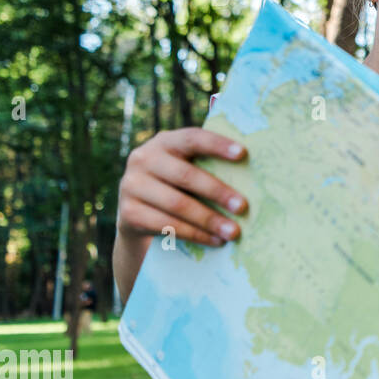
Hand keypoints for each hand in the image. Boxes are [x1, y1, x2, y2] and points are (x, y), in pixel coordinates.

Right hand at [116, 127, 248, 245]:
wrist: (139, 215)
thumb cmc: (178, 186)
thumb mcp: (187, 167)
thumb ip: (208, 162)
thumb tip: (250, 169)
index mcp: (164, 141)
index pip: (192, 138)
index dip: (217, 145)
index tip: (243, 154)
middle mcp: (142, 159)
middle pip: (185, 175)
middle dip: (217, 192)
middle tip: (242, 207)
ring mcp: (131, 185)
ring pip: (177, 204)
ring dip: (209, 220)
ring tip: (234, 232)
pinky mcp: (128, 213)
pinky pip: (167, 225)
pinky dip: (195, 234)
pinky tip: (215, 240)